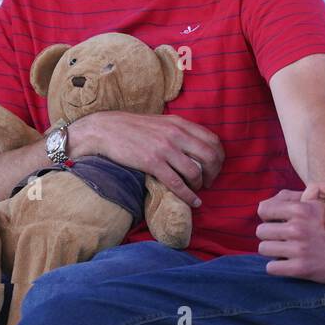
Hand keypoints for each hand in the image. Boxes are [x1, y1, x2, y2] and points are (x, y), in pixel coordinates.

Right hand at [71, 111, 222, 207]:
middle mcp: (176, 134)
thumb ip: (179, 131)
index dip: (219, 156)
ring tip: (197, 190)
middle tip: (210, 181)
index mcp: (180, 123)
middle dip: (214, 172)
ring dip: (200, 184)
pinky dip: (188, 195)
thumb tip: (196, 145)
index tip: (217, 166)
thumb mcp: (161, 122)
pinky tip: (194, 202)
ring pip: (195, 171)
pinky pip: (176, 183)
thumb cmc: (133, 127)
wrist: (105, 130)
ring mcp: (164, 149)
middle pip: (209, 156)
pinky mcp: (152, 163)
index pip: (213, 140)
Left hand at [257, 189, 324, 282]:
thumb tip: (262, 205)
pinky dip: (276, 267)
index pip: (264, 210)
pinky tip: (288, 264)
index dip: (268, 217)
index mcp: (301, 209)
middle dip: (269, 235)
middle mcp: (298, 228)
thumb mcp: (320, 205)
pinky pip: (271, 268)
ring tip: (284, 251)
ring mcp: (299, 249)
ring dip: (272, 251)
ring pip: (263, 249)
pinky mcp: (301, 269)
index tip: (276, 223)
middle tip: (281, 239)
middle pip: (261, 231)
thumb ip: (292, 200)